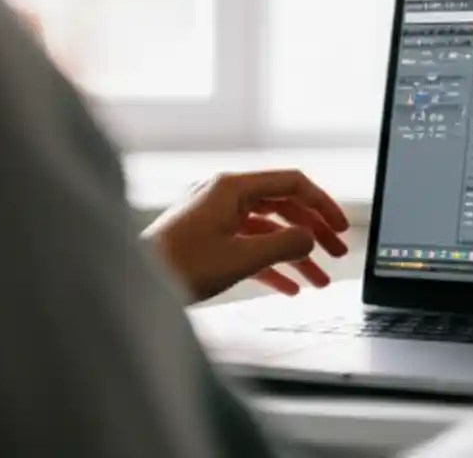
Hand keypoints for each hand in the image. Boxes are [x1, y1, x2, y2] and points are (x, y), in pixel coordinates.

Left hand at [143, 170, 349, 301]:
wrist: (130, 286)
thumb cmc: (177, 267)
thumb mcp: (242, 258)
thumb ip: (286, 245)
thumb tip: (312, 239)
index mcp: (232, 188)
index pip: (292, 184)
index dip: (323, 205)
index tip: (342, 228)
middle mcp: (224, 196)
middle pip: (284, 207)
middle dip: (314, 233)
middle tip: (337, 254)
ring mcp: (215, 217)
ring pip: (269, 230)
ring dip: (296, 255)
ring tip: (319, 280)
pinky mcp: (207, 239)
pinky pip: (250, 247)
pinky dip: (272, 266)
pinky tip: (290, 288)